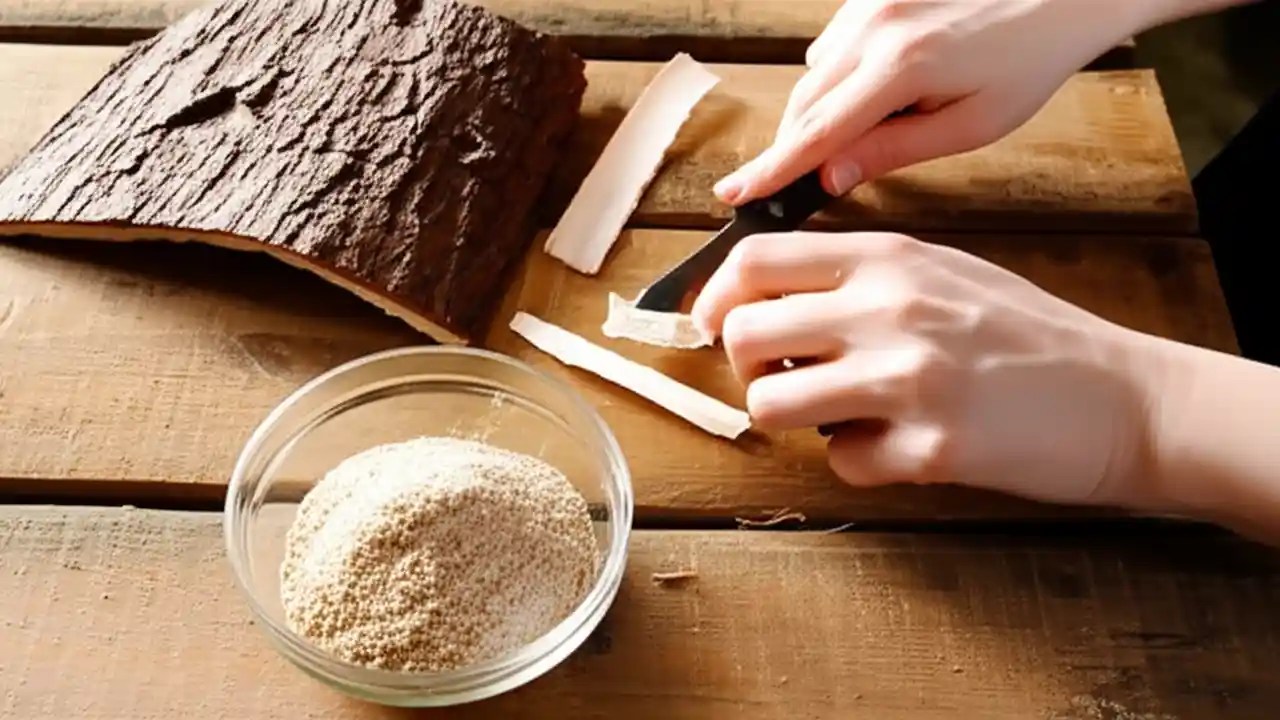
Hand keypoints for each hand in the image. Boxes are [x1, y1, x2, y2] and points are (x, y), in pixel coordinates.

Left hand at [690, 232, 1161, 508]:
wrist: (1125, 398)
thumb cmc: (1028, 335)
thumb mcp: (943, 271)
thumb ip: (858, 276)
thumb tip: (763, 299)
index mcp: (890, 258)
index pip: (756, 261)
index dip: (714, 297)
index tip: (714, 325)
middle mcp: (889, 310)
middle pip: (743, 334)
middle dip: (744, 367)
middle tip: (780, 379)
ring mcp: (908, 380)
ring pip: (769, 405)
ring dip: (790, 417)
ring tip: (838, 413)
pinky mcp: (929, 449)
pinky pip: (841, 461)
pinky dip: (859, 460)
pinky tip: (901, 446)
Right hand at [713, 0, 1148, 204]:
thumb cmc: (1029, 59)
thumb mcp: (971, 124)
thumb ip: (894, 149)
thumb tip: (832, 177)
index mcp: (901, 68)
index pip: (817, 132)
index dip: (771, 169)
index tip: (734, 193)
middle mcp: (874, 28)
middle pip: (804, 101)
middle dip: (798, 144)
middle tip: (807, 179)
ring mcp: (869, 2)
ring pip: (816, 71)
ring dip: (826, 106)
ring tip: (879, 118)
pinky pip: (834, 40)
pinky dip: (844, 69)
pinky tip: (887, 76)